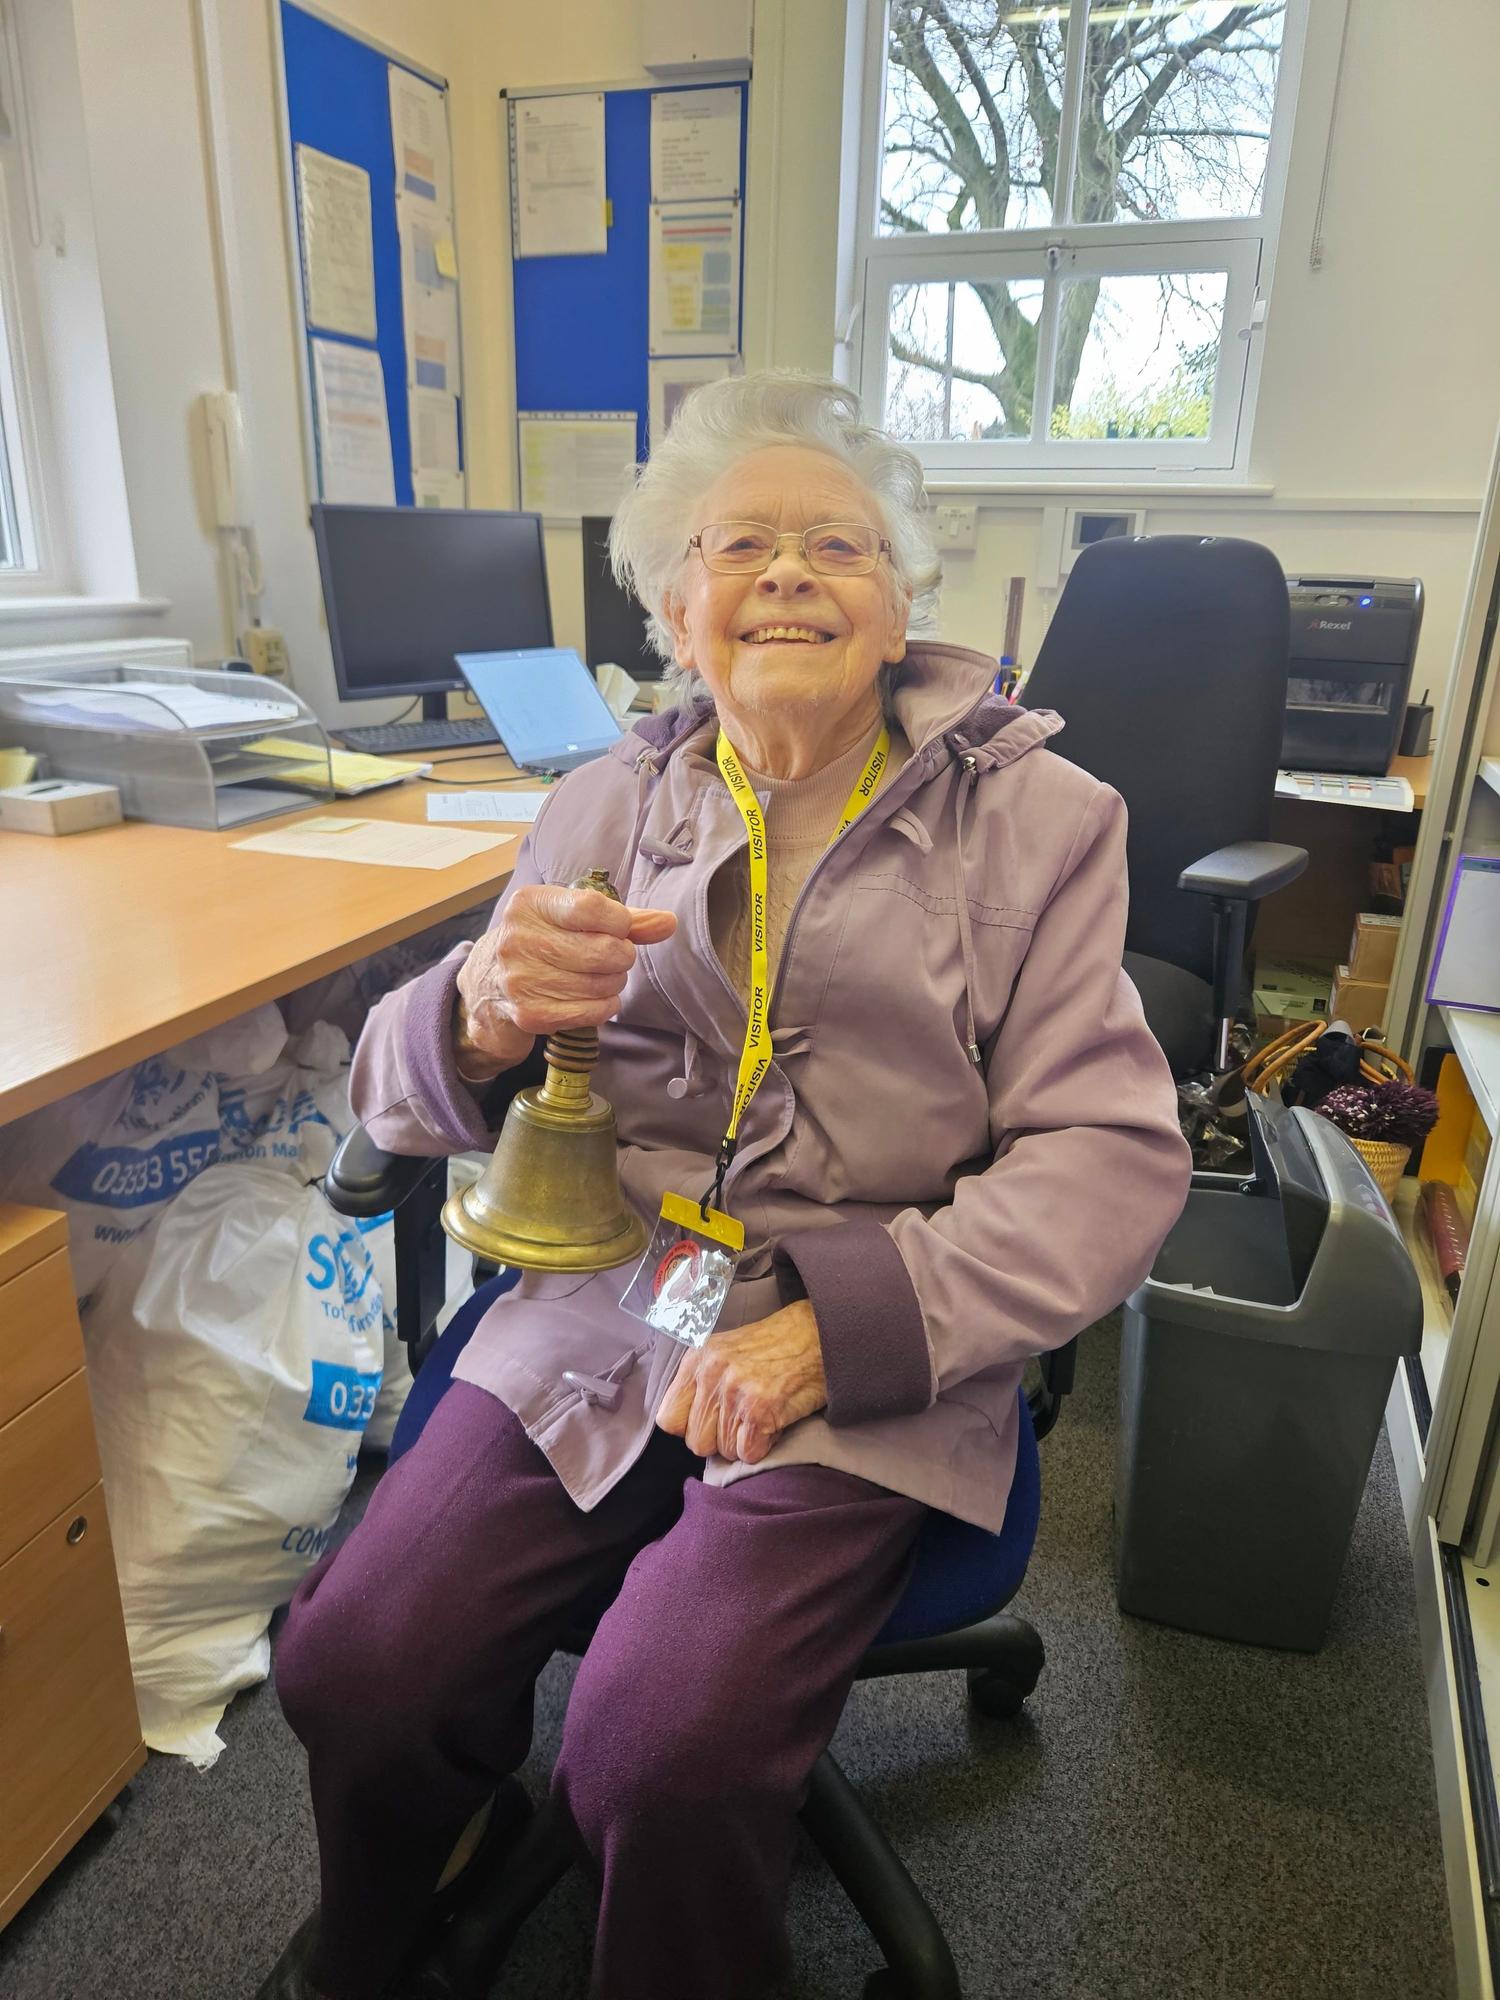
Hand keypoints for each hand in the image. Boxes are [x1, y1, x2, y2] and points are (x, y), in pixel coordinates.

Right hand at [456, 883, 676, 1070]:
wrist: (488, 987)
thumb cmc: (541, 943)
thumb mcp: (571, 919)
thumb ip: (622, 918)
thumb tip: (668, 922)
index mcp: (529, 904)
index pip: (593, 907)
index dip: (621, 922)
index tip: (621, 930)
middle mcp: (518, 938)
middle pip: (603, 950)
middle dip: (622, 957)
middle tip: (616, 959)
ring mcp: (519, 979)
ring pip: (600, 983)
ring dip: (615, 983)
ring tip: (604, 978)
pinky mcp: (528, 1014)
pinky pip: (590, 1012)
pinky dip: (604, 1007)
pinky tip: (598, 999)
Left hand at [656, 1301, 827, 1463]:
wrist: (820, 1332)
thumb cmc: (774, 1347)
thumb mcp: (724, 1353)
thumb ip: (700, 1383)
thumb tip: (687, 1426)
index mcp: (696, 1360)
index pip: (668, 1419)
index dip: (691, 1427)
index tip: (711, 1420)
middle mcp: (711, 1374)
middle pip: (696, 1442)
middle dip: (720, 1439)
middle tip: (742, 1419)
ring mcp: (735, 1392)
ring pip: (724, 1452)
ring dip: (745, 1442)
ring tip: (762, 1415)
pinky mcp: (761, 1410)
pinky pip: (748, 1454)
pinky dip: (764, 1446)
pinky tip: (774, 1421)